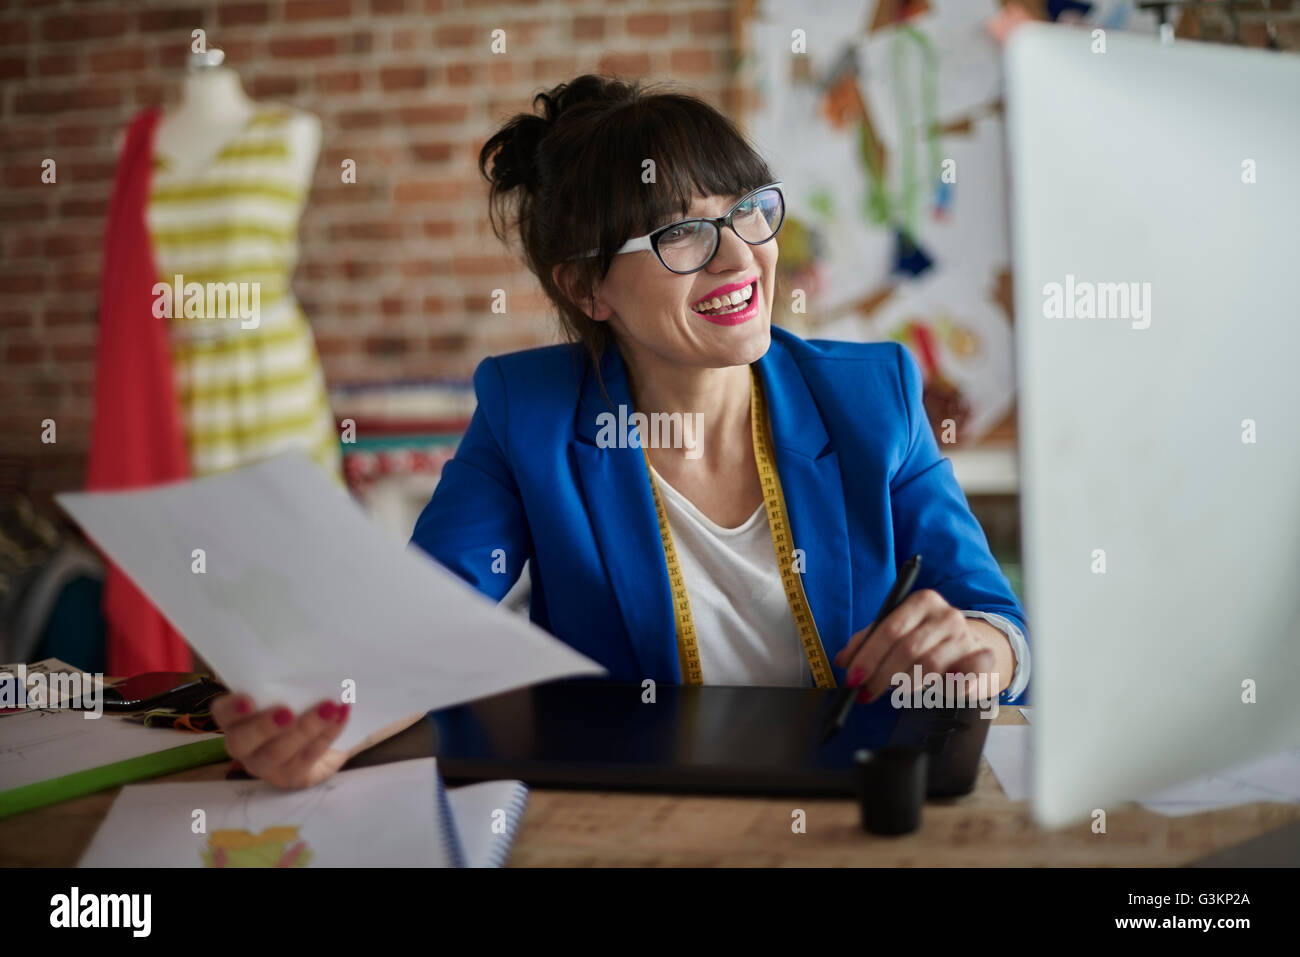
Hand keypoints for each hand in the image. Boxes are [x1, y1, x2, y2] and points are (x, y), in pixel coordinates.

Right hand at [211, 693, 349, 789]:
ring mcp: (266, 766)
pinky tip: (341, 717)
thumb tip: (306, 662)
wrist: (323, 742)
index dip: (232, 709)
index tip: (248, 700)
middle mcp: (244, 746)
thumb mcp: (290, 692)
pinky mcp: (292, 777)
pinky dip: (327, 735)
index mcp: (237, 720)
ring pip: (278, 753)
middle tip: (287, 712)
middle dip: (264, 727)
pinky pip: (308, 758)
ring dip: (305, 729)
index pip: (222, 713)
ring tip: (328, 709)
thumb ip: (287, 684)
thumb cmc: (298, 707)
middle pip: (243, 742)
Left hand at [833, 589, 1015, 703]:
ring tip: (893, 692)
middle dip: (881, 674)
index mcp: (922, 601)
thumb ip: (870, 640)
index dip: (868, 655)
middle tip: (865, 693)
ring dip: (906, 683)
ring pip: (930, 664)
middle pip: (908, 647)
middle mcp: (946, 615)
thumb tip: (842, 660)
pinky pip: (966, 675)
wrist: (974, 645)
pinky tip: (941, 688)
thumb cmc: (928, 640)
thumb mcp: (900, 631)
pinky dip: (951, 684)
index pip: (890, 628)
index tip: (852, 677)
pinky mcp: (983, 659)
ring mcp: (966, 637)